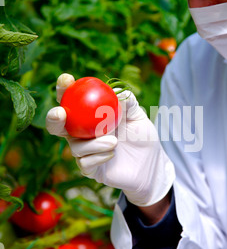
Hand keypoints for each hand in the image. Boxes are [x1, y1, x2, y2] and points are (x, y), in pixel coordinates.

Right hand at [46, 74, 174, 207]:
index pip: (71, 99)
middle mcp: (82, 132)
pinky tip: (112, 153)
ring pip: (75, 146)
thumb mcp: (138, 115)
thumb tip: (116, 91)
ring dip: (92, 143)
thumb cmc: (142, 136)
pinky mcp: (90, 169)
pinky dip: (98, 156)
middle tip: (60, 113)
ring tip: (114, 141)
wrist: (151, 164)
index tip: (67, 79)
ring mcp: (84, 151)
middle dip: (53, 117)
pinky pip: (85, 162)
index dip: (64, 88)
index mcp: (89, 115)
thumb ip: (128, 102)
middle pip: (58, 124)